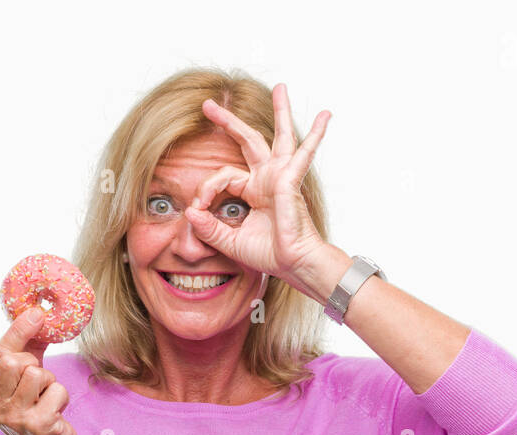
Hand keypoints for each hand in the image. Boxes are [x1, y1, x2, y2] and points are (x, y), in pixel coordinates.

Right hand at [0, 307, 76, 434]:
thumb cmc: (34, 415)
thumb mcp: (23, 385)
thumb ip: (27, 354)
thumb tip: (37, 317)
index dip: (18, 331)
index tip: (36, 313)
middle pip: (17, 361)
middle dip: (35, 366)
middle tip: (38, 385)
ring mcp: (15, 418)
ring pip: (38, 374)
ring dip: (50, 383)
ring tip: (46, 400)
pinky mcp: (39, 425)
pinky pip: (57, 391)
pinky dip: (61, 398)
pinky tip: (56, 413)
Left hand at [183, 83, 332, 297]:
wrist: (294, 264)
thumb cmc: (269, 254)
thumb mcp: (230, 240)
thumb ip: (209, 227)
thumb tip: (190, 212)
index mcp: (254, 191)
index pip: (224, 176)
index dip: (206, 188)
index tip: (197, 208)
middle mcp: (268, 179)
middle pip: (247, 141)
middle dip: (227, 122)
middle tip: (208, 105)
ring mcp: (281, 176)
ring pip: (279, 136)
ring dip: (280, 111)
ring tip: (281, 87)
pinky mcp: (291, 179)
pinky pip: (304, 153)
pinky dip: (316, 135)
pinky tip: (326, 116)